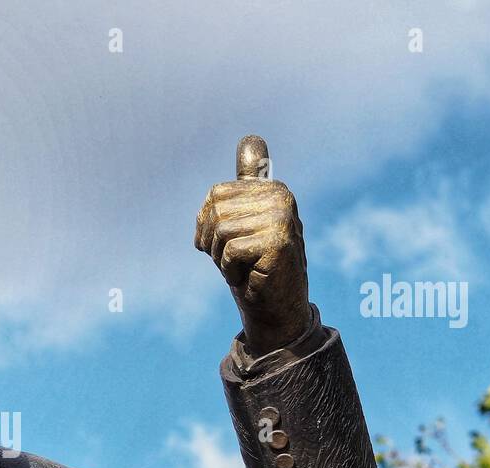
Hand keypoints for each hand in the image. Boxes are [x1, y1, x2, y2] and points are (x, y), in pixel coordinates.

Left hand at [194, 135, 311, 355]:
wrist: (274, 307)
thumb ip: (247, 182)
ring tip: (243, 267)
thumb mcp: (241, 220)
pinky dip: (231, 270)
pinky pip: (230, 251)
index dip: (207, 225)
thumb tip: (252, 137)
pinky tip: (250, 276)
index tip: (226, 243)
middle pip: (215, 211)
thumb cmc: (252, 265)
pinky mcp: (278, 242)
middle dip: (213, 243)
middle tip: (235, 259)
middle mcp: (281, 196)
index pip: (214, 196)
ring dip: (222, 258)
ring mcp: (282, 218)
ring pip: (221, 232)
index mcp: (271, 188)